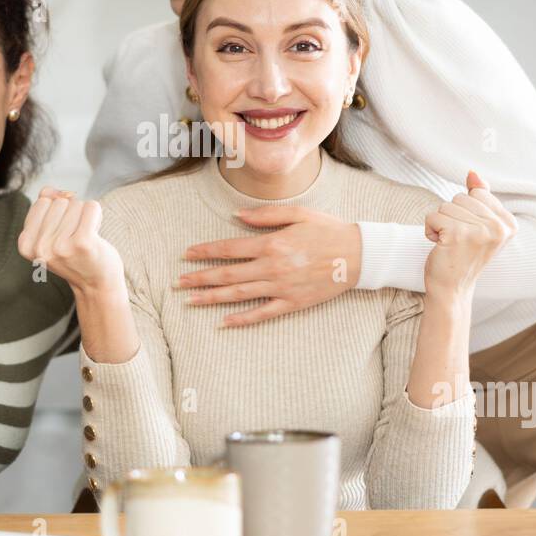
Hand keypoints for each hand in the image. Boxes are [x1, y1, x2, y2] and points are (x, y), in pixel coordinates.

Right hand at [17, 187, 124, 295]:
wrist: (96, 284)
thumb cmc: (74, 254)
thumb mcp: (50, 232)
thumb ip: (44, 206)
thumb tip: (47, 190)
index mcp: (26, 245)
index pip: (42, 202)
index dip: (58, 211)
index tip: (62, 233)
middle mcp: (40, 248)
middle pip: (59, 202)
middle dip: (72, 214)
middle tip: (76, 238)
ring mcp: (60, 246)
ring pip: (76, 204)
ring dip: (85, 217)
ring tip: (85, 238)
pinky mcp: (83, 243)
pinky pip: (91, 207)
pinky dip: (97, 216)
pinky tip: (95, 234)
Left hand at [176, 207, 360, 326]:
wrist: (358, 255)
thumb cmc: (327, 230)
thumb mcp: (297, 214)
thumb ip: (265, 215)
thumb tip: (236, 217)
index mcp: (271, 243)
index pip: (229, 249)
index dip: (205, 252)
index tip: (187, 254)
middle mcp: (272, 267)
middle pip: (227, 275)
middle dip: (200, 278)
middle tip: (178, 283)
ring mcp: (281, 287)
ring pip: (239, 295)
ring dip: (212, 298)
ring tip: (190, 300)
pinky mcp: (292, 303)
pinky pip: (262, 313)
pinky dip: (242, 319)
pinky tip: (224, 322)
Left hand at [423, 170, 515, 297]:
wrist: (452, 288)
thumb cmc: (463, 255)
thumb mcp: (479, 226)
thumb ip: (480, 198)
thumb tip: (473, 173)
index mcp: (509, 224)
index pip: (478, 193)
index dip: (466, 210)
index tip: (470, 233)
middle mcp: (498, 228)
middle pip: (461, 197)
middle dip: (452, 215)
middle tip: (458, 240)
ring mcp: (479, 232)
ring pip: (445, 205)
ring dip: (440, 223)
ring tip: (449, 243)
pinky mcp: (456, 235)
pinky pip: (433, 215)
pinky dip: (430, 228)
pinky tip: (439, 245)